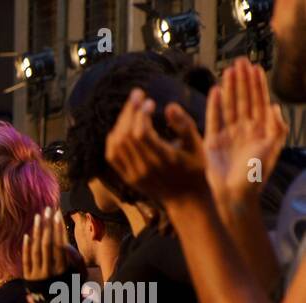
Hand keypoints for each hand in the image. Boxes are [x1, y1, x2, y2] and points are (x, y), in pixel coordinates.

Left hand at [22, 207, 68, 281]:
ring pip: (37, 249)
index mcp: (64, 269)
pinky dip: (26, 247)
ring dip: (38, 231)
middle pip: (48, 243)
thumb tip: (69, 246)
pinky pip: (26, 259)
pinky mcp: (28, 277)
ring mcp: (38, 273)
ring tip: (38, 216)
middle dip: (48, 225)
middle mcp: (50, 270)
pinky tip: (27, 234)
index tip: (58, 215)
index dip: (58, 229)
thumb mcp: (78, 276)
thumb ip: (75, 261)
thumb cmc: (69, 288)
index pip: (60, 244)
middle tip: (48, 210)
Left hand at [106, 88, 206, 204]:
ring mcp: (133, 174)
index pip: (141, 133)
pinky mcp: (127, 178)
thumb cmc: (196, 170)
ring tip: (131, 108)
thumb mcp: (198, 146)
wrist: (186, 201)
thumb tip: (170, 105)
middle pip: (126, 135)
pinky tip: (121, 127)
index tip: (149, 100)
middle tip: (137, 94)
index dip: (141, 113)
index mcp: (162, 158)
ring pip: (116, 145)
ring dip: (121, 123)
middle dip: (129, 112)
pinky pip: (112, 157)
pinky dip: (113, 140)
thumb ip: (184, 125)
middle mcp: (144, 167)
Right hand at [204, 58, 288, 207]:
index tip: (254, 67)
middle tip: (240, 61)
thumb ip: (276, 126)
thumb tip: (274, 105)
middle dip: (242, 80)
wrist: (236, 194)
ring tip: (228, 71)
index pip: (258, 100)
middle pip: (243, 99)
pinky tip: (215, 91)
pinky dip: (214, 106)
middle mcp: (244, 128)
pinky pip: (213, 119)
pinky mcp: (213, 141)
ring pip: (229, 106)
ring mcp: (228, 134)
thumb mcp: (273, 148)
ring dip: (229, 88)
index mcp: (260, 128)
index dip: (257, 84)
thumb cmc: (256, 174)